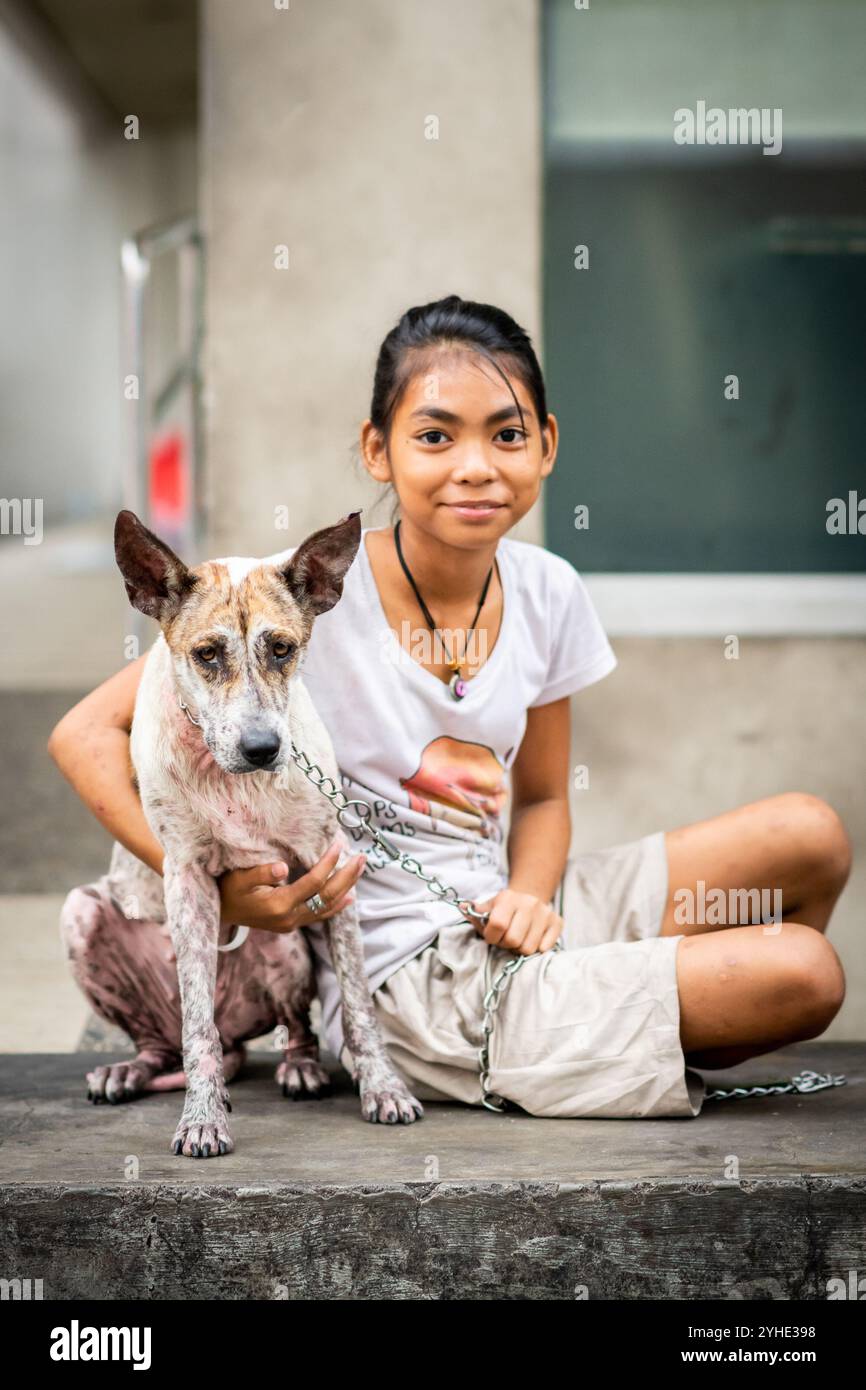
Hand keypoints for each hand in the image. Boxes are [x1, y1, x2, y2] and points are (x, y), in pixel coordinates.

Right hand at [218, 838, 366, 932]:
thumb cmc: (228, 889)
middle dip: (347, 876)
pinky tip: (349, 897)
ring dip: (346, 888)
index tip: (339, 844)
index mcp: (278, 904)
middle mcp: (289, 917)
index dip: (328, 863)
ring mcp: (292, 923)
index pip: (313, 882)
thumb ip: (260, 873)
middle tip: (362, 858)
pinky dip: (336, 906)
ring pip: (327, 906)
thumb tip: (283, 867)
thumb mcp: (239, 878)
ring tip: (360, 869)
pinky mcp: (291, 924)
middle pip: (327, 896)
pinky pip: (319, 915)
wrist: (220, 913)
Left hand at [469, 888, 563, 955]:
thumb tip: (462, 907)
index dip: (492, 937)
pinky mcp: (557, 922)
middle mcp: (529, 903)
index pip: (498, 925)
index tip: (492, 936)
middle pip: (514, 940)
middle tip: (506, 939)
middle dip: (506, 944)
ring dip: (520, 948)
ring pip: (529, 948)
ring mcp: (545, 912)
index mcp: (508, 898)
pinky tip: (532, 938)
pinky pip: (544, 948)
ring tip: (518, 939)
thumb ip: (475, 912)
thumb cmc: (504, 909)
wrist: (530, 897)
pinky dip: (536, 948)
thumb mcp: (488, 907)